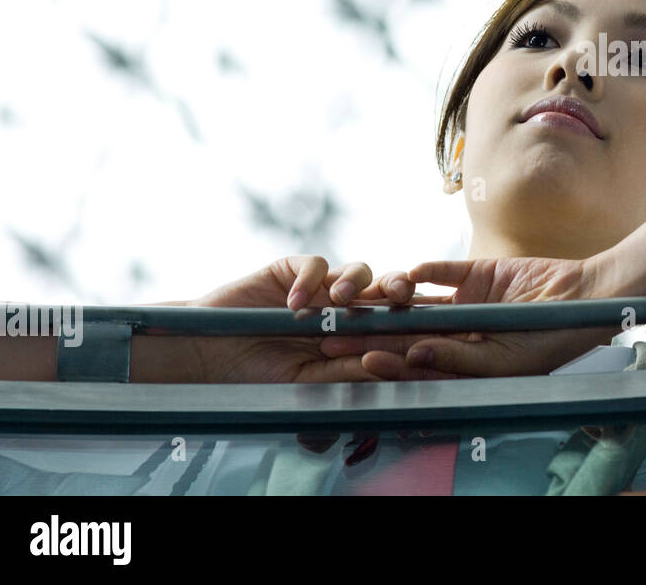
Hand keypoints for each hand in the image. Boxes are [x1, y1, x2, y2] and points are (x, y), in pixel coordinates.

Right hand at [156, 256, 459, 382]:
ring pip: (357, 271)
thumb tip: (393, 368)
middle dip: (399, 287)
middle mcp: (345, 306)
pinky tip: (293, 303)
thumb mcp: (308, 381)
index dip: (416, 318)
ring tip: (339, 298)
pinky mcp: (292, 269)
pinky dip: (308, 280)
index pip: (396, 322)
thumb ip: (348, 372)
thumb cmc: (260, 375)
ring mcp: (321, 285)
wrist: (210, 354)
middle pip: (386, 288)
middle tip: (401, 294)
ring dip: (354, 281)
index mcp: (357, 334)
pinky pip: (313, 264)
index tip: (435, 321)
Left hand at [318, 254, 624, 378]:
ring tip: (359, 299)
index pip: (417, 366)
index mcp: (466, 363)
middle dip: (373, 333)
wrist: (587, 298)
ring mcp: (467, 304)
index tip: (358, 359)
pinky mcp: (477, 274)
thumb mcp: (503, 360)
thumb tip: (413, 356)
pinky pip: (444, 272)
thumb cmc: (551, 341)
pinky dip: (426, 271)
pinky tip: (406, 273)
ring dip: (389, 302)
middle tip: (336, 331)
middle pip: (408, 334)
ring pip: (419, 304)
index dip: (387, 362)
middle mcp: (462, 335)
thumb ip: (458, 358)